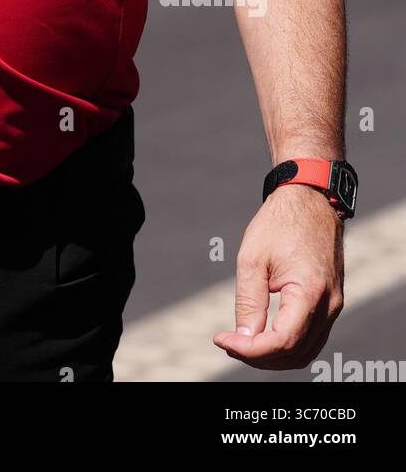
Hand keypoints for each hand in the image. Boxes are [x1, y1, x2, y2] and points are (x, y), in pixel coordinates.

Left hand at [213, 185, 344, 369]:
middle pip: (295, 353)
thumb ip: (249, 301)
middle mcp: (329, 304)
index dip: (250, 349)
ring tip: (241, 342)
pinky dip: (288, 346)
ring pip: (306, 352)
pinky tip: (263, 337)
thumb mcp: (253, 258)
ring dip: (274, 356)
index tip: (222, 338)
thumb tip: (244, 337)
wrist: (309, 199)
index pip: (282, 341)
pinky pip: (312, 338)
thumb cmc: (279, 223)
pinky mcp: (332, 303)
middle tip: (228, 342)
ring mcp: (334, 305)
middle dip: (259, 357)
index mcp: (311, 291)